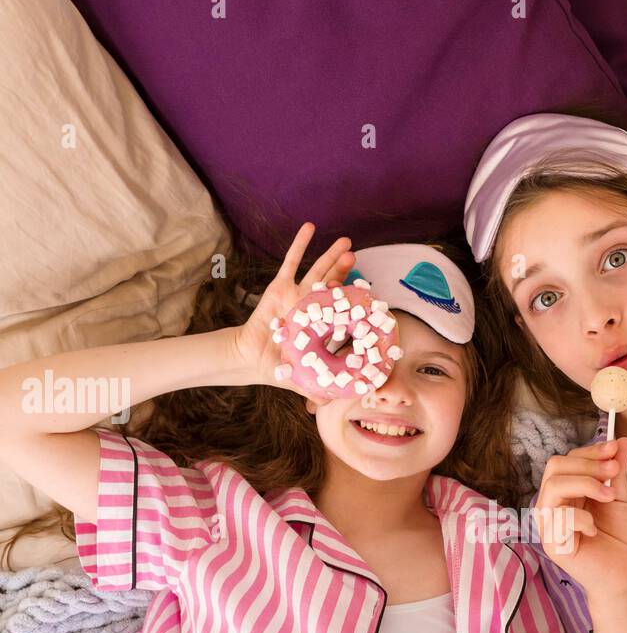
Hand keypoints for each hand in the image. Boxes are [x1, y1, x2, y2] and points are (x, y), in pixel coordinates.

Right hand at [230, 222, 356, 400]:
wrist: (250, 359)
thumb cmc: (278, 369)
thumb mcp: (302, 379)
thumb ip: (316, 389)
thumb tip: (330, 405)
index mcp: (322, 326)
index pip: (343, 310)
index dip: (356, 300)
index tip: (371, 292)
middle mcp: (313, 307)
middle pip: (334, 285)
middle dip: (346, 271)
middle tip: (358, 257)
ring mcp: (298, 295)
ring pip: (318, 270)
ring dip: (331, 256)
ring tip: (347, 241)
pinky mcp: (280, 287)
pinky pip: (291, 261)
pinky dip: (300, 244)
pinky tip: (310, 227)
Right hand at [533, 436, 626, 600]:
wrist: (622, 572)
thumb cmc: (618, 537)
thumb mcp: (619, 497)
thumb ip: (617, 471)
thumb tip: (624, 441)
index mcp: (565, 491)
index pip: (567, 460)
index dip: (590, 451)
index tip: (615, 450)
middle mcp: (552, 504)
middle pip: (555, 467)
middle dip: (587, 465)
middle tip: (613, 473)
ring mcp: (548, 523)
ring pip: (554, 486)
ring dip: (586, 485)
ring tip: (609, 498)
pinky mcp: (551, 543)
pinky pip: (560, 517)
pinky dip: (582, 518)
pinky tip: (594, 529)